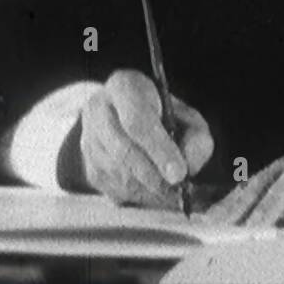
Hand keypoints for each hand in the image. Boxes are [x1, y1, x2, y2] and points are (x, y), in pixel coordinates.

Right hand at [70, 69, 213, 207]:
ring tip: (173, 189)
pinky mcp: (89, 167)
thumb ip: (195, 135)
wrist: (122, 115)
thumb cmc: (161, 114)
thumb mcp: (185, 113)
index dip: (160, 149)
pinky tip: (155, 189)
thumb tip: (188, 168)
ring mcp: (88, 141)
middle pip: (126, 152)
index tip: (180, 173)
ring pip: (121, 177)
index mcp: (123, 86)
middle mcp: (98, 111)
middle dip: (157, 176)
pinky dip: (141, 196)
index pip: (138, 121)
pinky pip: (116, 191)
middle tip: (180, 189)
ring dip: (151, 190)